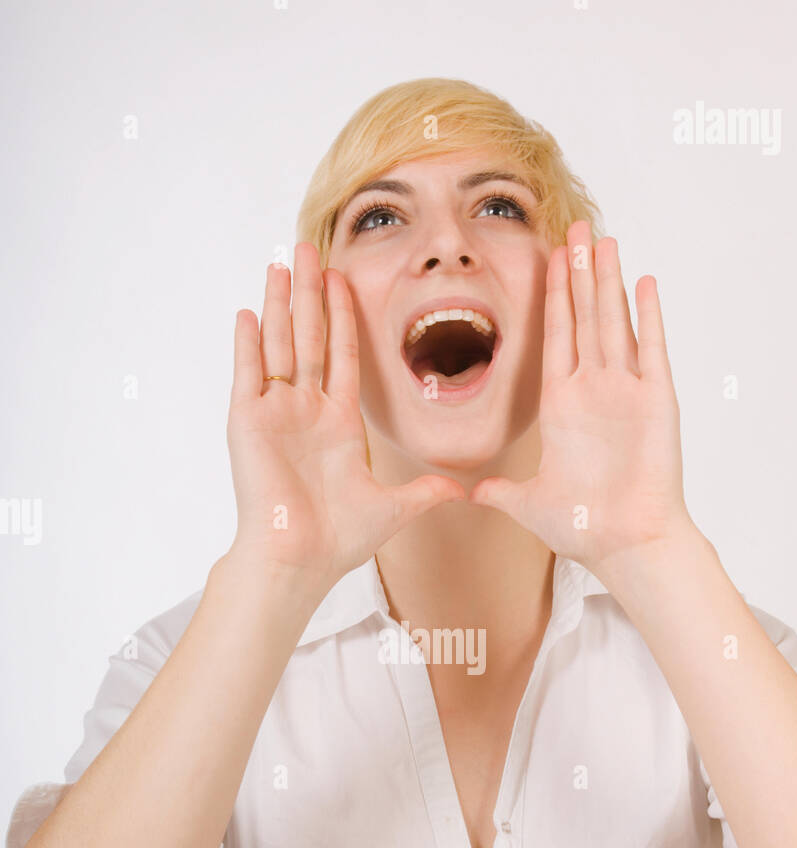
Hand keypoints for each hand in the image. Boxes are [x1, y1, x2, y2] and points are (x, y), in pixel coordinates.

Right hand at [225, 243, 463, 587]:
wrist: (299, 562)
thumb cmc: (337, 541)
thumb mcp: (393, 509)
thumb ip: (424, 492)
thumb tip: (461, 491)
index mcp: (338, 424)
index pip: (342, 355)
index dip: (344, 316)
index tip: (346, 279)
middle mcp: (305, 411)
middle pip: (308, 337)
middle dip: (310, 293)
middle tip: (309, 248)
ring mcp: (275, 414)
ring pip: (278, 345)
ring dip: (280, 304)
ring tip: (282, 263)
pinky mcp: (248, 424)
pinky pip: (247, 374)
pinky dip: (248, 343)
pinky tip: (251, 311)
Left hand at [469, 223, 693, 583]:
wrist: (625, 544)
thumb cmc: (584, 529)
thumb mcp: (530, 504)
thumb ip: (502, 492)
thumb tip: (470, 492)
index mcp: (562, 406)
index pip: (556, 336)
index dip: (553, 296)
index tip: (549, 258)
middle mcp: (594, 390)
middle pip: (585, 317)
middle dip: (580, 271)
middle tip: (576, 225)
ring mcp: (626, 391)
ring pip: (615, 321)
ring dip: (609, 280)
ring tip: (604, 238)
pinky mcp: (655, 401)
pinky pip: (652, 349)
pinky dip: (649, 316)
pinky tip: (644, 282)